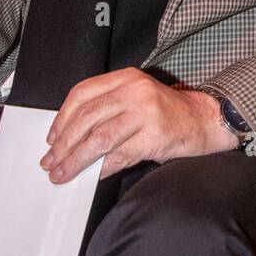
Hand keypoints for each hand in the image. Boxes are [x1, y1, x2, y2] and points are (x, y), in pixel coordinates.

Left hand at [40, 67, 232, 184]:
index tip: (51, 139)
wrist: (205, 120)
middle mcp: (134, 91)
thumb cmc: (167, 113)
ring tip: (62, 174)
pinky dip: (102, 168)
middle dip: (64, 144)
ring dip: (76, 160)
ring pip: (99, 138)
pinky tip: (92, 177)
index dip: (62, 118)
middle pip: (87, 117)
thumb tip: (69, 138)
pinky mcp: (155, 136)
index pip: (82, 93)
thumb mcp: (136, 97)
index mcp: (125, 78)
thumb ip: (108, 108)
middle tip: (50, 162)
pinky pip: (120, 155)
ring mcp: (146, 113)